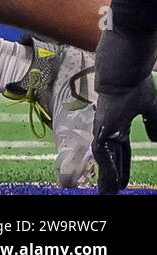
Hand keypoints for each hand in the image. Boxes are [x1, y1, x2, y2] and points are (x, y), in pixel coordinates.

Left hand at [92, 28, 156, 193]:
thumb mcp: (149, 104)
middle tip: (107, 194)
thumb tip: (156, 140)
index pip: (119, 150)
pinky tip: (108, 180)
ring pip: (103, 156)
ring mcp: (104, 122)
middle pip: (110, 156)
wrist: (124, 60)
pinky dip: (107, 165)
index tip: (119, 183)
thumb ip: (152, 122)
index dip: (120, 166)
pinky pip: (103, 148)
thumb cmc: (132, 75)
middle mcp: (108, 124)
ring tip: (106, 194)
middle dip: (110, 176)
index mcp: (118, 120)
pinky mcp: (103, 120)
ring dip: (107, 176)